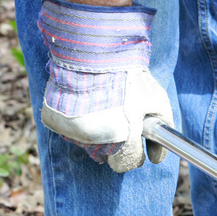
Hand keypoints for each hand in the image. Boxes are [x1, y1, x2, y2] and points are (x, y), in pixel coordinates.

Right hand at [37, 0, 170, 172]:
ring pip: (87, 144)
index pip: (127, 164)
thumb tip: (157, 159)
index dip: (134, 153)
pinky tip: (84, 104)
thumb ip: (162, 134)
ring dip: (95, 132)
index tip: (136, 142)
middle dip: (115, 142)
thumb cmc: (130, 77)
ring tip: (102, 106)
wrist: (94, 51)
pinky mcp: (54, 120)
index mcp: (122, 137)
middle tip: (119, 118)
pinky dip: (76, 122)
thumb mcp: (158, 103)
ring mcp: (71, 130)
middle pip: (107, 156)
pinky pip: (69, 132)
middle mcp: (94, 138)